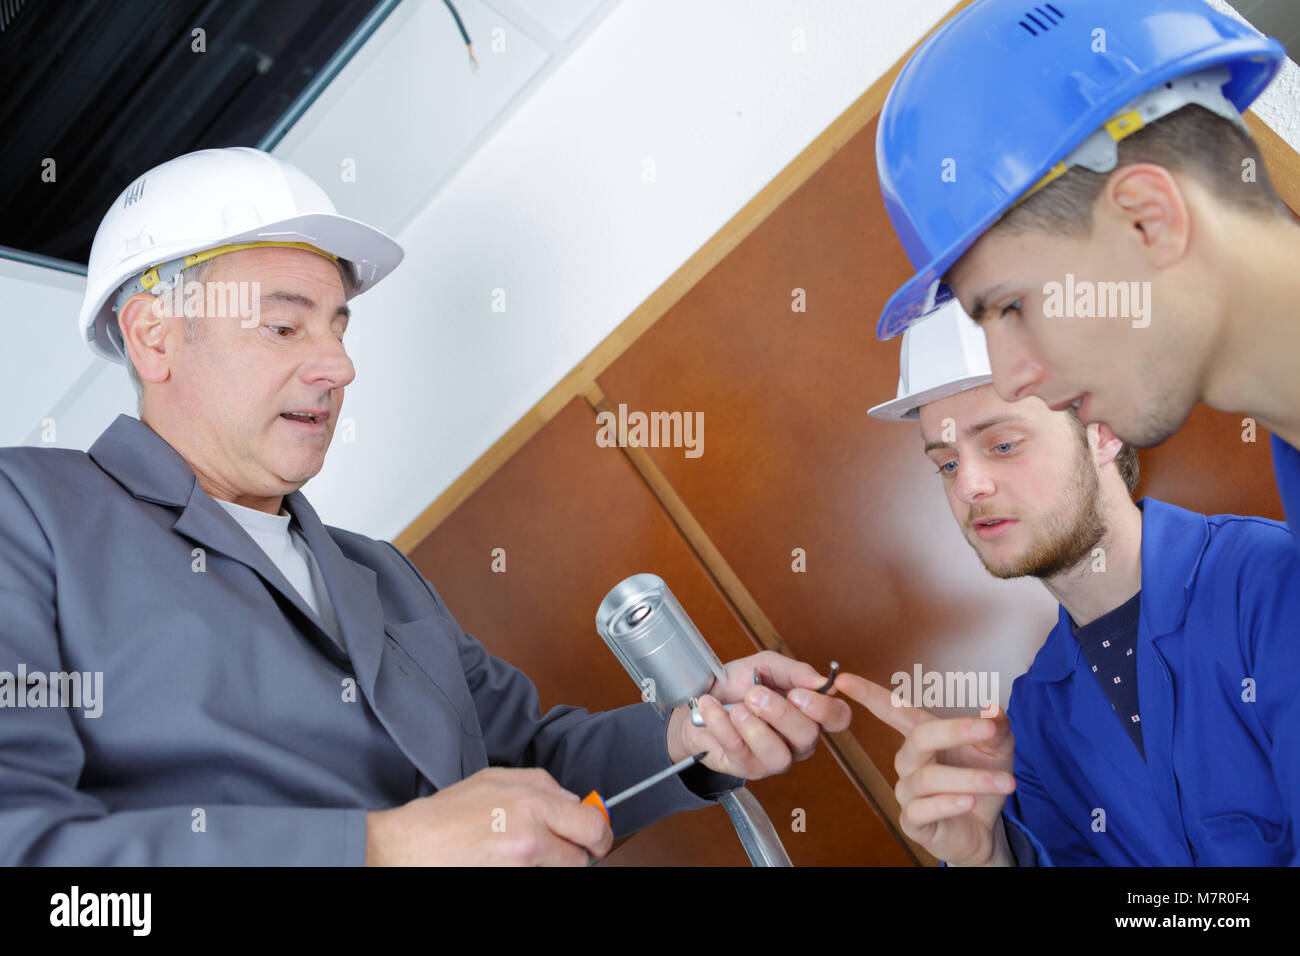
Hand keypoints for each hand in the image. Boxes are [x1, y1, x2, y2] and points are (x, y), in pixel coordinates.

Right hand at [365, 766, 610, 864]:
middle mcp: (533, 824)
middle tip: (583, 854)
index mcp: (530, 796)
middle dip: (590, 850)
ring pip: (569, 865)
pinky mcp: (517, 873)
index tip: (591, 837)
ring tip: (533, 858)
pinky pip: (544, 874)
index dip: (592, 829)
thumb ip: (536, 786)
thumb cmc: (443, 815)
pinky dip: (537, 870)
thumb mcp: (491, 781)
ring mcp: (525, 855)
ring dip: (559, 864)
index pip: (587, 815)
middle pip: (589, 841)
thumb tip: (569, 801)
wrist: (409, 847)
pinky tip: (515, 865)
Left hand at [666, 650, 849, 778]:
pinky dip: (722, 725)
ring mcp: (772, 759)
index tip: (799, 693)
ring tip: (736, 708)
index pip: (838, 718)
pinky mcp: (745, 768)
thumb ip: (795, 672)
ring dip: (755, 727)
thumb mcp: (766, 666)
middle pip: (808, 736)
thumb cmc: (738, 684)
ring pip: (779, 756)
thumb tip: (822, 681)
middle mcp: (797, 741)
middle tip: (756, 694)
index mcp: (809, 714)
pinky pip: (740, 751)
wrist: (699, 698)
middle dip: (781, 713)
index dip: (825, 708)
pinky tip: (711, 708)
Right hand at [834, 672, 1015, 866]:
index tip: (843, 679)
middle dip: (954, 731)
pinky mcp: (914, 821)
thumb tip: (993, 710)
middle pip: (919, 738)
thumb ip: (995, 728)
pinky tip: (969, 802)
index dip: (868, 694)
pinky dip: (948, 804)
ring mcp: (909, 792)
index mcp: (923, 737)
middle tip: (988, 731)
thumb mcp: (997, 750)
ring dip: (971, 778)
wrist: (985, 831)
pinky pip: (922, 810)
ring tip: (1005, 782)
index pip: (892, 710)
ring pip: (929, 777)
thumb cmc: (982, 781)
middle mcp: (909, 762)